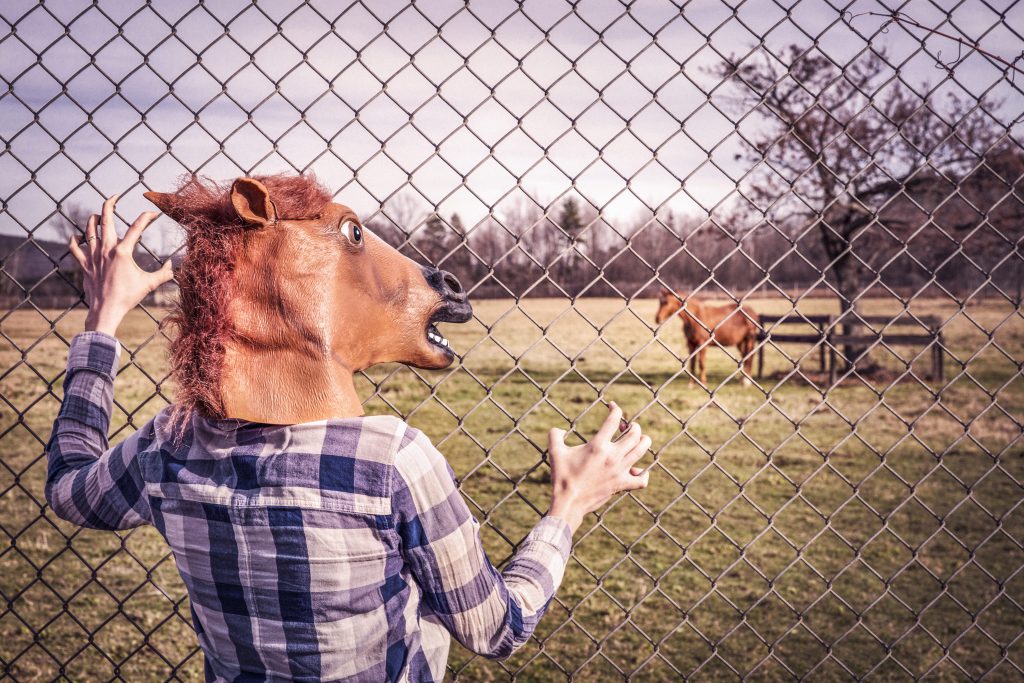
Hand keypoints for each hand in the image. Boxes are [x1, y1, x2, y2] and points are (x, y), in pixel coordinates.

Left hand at [68, 195, 173, 336]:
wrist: (106, 310)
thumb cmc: (128, 297)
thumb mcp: (150, 284)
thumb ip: (164, 273)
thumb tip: (172, 265)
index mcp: (123, 251)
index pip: (136, 227)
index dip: (146, 217)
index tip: (153, 213)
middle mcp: (106, 249)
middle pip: (105, 219)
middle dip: (110, 204)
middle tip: (115, 196)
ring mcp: (93, 256)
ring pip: (89, 229)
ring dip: (93, 219)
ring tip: (99, 214)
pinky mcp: (84, 264)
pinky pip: (75, 247)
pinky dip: (76, 240)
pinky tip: (79, 236)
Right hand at [547, 402, 651, 532]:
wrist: (569, 502)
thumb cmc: (562, 476)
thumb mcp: (555, 452)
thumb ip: (554, 435)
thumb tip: (558, 429)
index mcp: (598, 446)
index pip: (614, 420)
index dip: (615, 409)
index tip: (612, 406)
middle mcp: (612, 456)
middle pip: (634, 434)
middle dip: (632, 425)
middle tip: (626, 426)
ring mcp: (619, 471)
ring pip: (642, 451)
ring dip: (643, 441)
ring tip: (638, 439)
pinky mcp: (622, 485)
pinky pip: (641, 480)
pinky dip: (643, 474)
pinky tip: (637, 470)